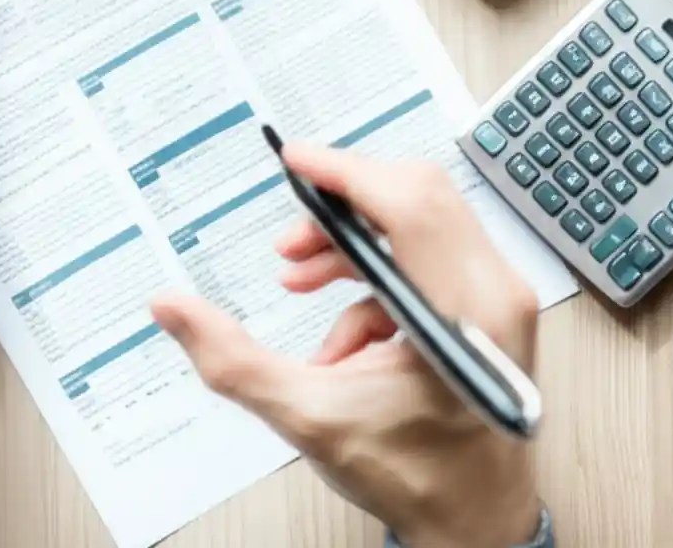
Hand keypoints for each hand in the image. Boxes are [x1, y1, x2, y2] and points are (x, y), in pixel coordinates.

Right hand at [152, 145, 541, 547]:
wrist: (471, 519)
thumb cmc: (416, 476)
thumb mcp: (309, 417)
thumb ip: (233, 360)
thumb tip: (174, 308)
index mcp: (463, 314)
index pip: (409, 204)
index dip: (345, 172)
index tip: (297, 161)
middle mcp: (495, 294)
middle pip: (417, 198)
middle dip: (339, 211)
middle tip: (289, 245)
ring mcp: (498, 296)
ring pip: (420, 223)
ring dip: (350, 247)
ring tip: (301, 283)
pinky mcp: (489, 304)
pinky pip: (425, 257)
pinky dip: (373, 282)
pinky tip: (343, 338)